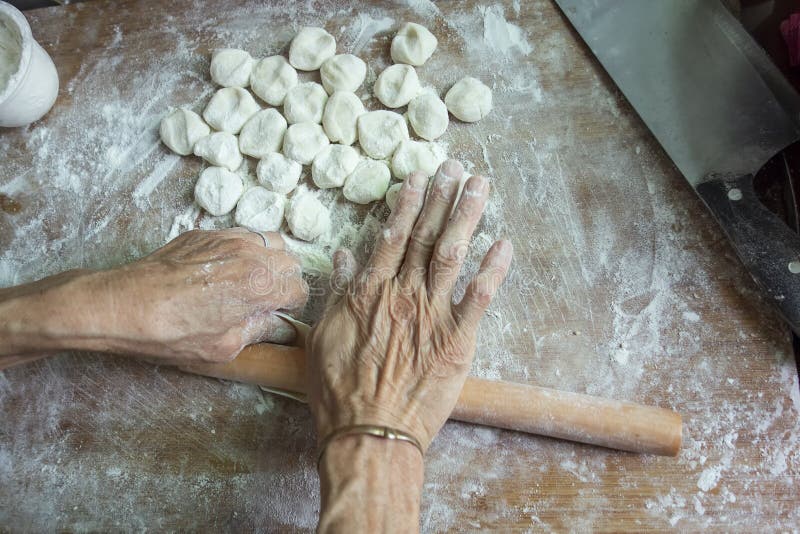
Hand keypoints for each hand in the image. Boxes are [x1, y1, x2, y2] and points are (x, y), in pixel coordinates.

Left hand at [95, 228, 306, 362]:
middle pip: (290, 262)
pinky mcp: (206, 234)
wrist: (125, 304)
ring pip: (270, 242)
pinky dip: (244, 250)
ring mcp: (228, 239)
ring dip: (269, 261)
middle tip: (266, 300)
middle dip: (284, 281)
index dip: (291, 307)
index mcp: (261, 286)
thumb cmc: (171, 332)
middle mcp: (251, 255)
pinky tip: (225, 270)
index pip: (299, 290)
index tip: (277, 315)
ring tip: (251, 280)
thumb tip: (276, 325)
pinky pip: (241, 235)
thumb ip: (258, 331)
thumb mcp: (223, 347)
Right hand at [308, 160, 512, 451]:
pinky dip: (493, 269)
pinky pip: (480, 297)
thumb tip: (344, 254)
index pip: (392, 236)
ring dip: (467, 216)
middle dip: (442, 198)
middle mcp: (403, 294)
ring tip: (479, 186)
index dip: (408, 204)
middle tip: (455, 167)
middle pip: (426, 236)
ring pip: (452, 253)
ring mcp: (432, 314)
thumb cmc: (340, 390)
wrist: (369, 432)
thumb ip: (338, 291)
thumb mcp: (324, 335)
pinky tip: (504, 244)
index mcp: (370, 291)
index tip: (418, 178)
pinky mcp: (457, 340)